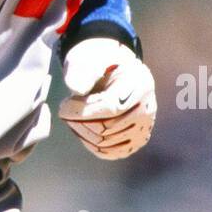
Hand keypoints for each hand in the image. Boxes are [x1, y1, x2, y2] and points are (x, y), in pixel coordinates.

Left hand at [58, 37, 155, 159]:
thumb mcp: (88, 59)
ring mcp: (144, 128)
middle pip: (107, 128)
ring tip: (71, 116)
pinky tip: (80, 127)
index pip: (111, 107)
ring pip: (105, 143)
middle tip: (65, 110)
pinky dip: (89, 143)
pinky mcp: (135, 142)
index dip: (82, 110)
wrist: (114, 73)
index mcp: (140, 83)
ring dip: (81, 131)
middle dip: (79, 121)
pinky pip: (108, 152)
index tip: (63, 106)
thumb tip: (77, 89)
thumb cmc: (98, 64)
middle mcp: (148, 109)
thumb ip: (81, 70)